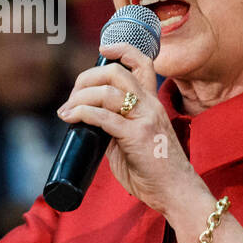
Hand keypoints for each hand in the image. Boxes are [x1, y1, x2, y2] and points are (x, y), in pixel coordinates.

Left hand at [56, 41, 203, 216]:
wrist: (176, 193)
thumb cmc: (155, 172)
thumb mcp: (134, 141)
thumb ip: (115, 128)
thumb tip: (89, 124)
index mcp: (152, 103)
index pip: (143, 63)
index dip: (122, 49)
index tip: (103, 49)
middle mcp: (151, 105)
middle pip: (116, 73)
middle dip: (87, 78)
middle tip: (72, 97)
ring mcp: (145, 120)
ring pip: (108, 92)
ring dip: (80, 98)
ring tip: (66, 111)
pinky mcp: (137, 137)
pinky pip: (104, 117)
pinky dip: (83, 113)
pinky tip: (71, 118)